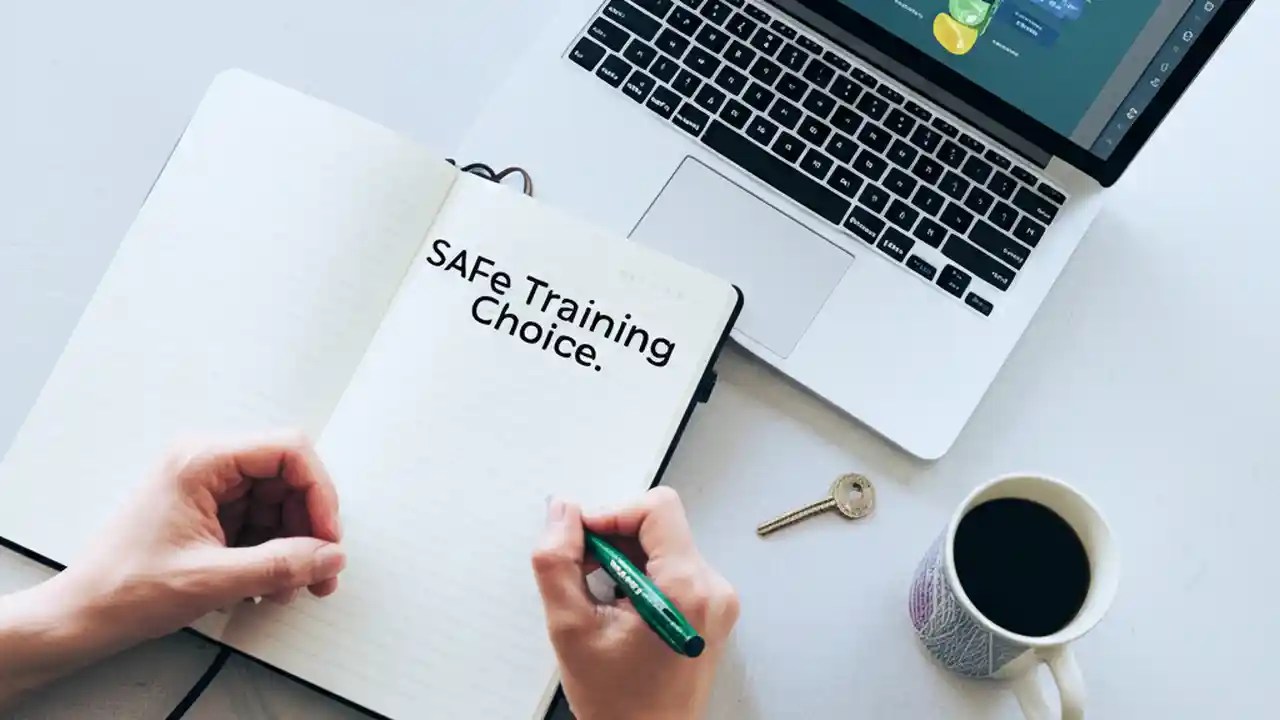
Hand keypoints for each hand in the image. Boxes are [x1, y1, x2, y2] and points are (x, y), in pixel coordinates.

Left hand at [62, 433, 345, 644]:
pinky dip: (272, 552)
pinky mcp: (207, 512)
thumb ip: (280, 565)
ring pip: (277, 503)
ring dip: (292, 545)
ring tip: (289, 586)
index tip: (327, 535)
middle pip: (287, 479)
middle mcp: (205, 465)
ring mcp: (206, 488)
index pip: (288, 451)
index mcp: (200, 461)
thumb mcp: (213, 580)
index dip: (319, 492)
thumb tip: (330, 556)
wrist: (83, 617)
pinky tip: (266, 583)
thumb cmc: (125, 590)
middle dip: (308, 526)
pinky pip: (259, 521)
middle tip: (319, 569)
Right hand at [531, 488, 739, 719]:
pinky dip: (640, 577)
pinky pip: (673, 568)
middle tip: (584, 576)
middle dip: (614, 542)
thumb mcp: (570, 629)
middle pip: (659, 526)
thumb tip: (562, 513)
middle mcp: (712, 589)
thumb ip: (557, 563)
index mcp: (687, 589)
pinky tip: (620, 610)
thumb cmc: (619, 704)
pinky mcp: (711, 609)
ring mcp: (716, 600)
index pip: (656, 508)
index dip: (612, 514)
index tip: (583, 539)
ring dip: (625, 561)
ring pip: (664, 546)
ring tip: (603, 601)